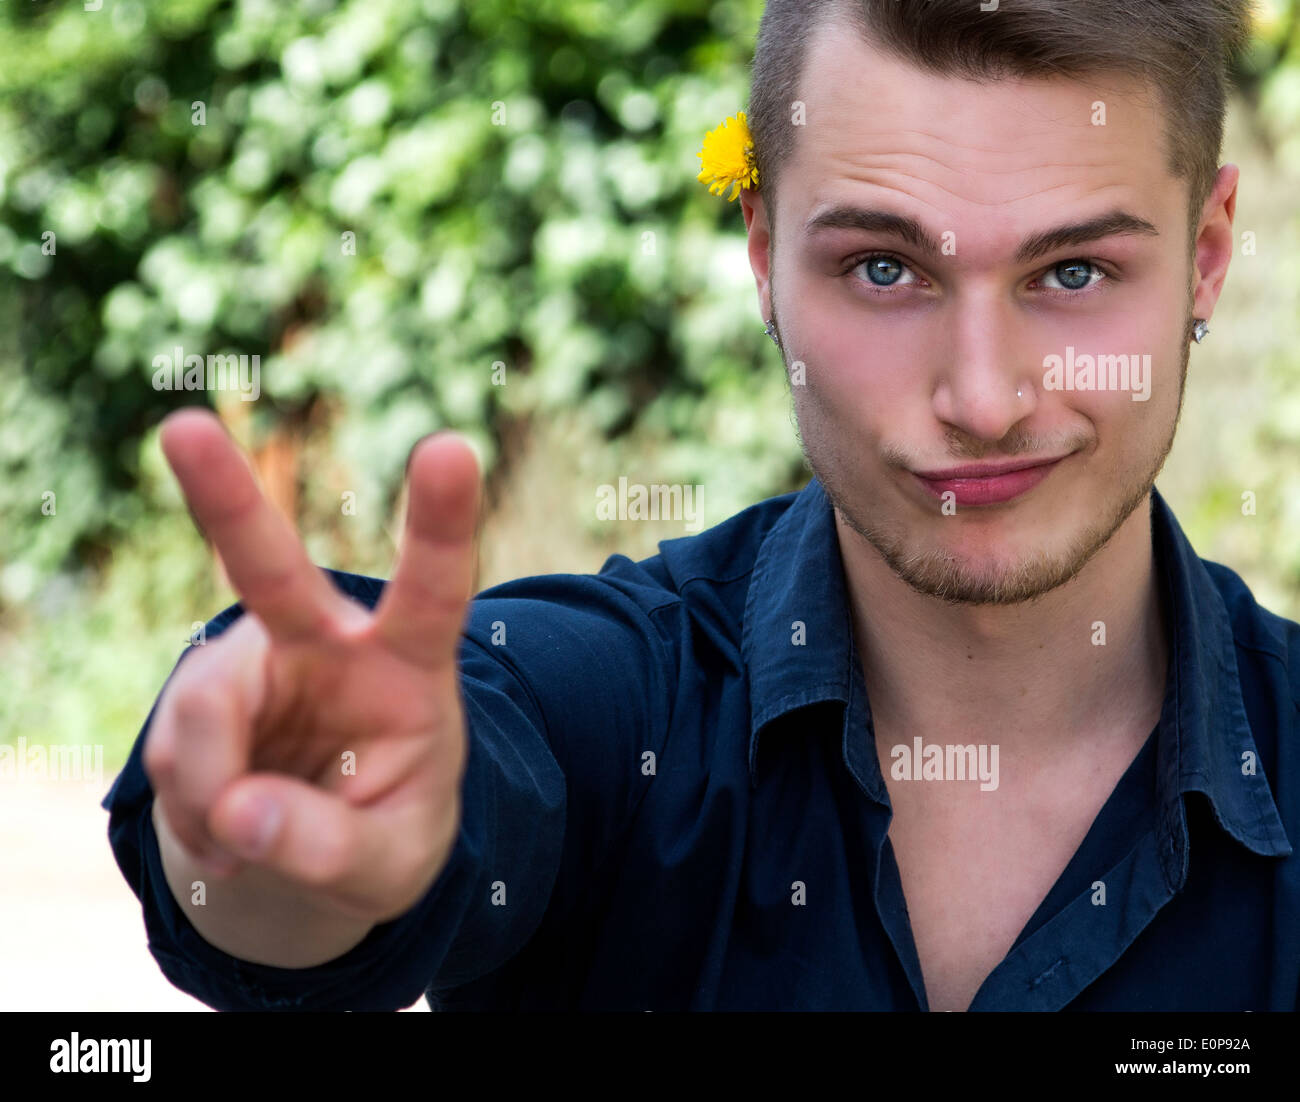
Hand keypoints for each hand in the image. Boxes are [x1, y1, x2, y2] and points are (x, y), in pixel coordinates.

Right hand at [143, 408, 479, 923]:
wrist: (325, 844)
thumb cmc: (386, 831)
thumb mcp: (390, 865)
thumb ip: (331, 849)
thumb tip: (238, 815)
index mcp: (410, 666)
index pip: (434, 589)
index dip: (442, 522)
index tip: (450, 446)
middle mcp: (328, 644)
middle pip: (274, 573)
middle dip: (226, 500)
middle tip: (183, 429)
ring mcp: (255, 665)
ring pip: (203, 714)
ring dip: (214, 797)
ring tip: (253, 841)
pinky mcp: (202, 696)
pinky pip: (171, 758)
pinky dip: (195, 814)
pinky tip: (229, 829)